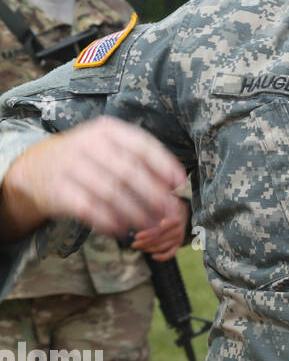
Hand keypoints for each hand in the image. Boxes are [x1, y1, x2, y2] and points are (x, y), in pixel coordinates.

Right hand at [1, 116, 186, 239]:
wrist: (36, 166)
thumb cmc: (88, 157)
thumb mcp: (110, 146)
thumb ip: (141, 159)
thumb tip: (176, 184)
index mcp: (107, 130)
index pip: (142, 146)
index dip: (165, 166)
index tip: (180, 185)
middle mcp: (87, 144)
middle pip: (128, 172)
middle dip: (153, 196)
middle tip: (169, 214)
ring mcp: (70, 166)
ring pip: (110, 193)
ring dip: (134, 213)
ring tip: (149, 225)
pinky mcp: (57, 190)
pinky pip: (88, 209)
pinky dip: (108, 221)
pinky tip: (121, 230)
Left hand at [130, 195, 188, 260]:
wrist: (181, 211)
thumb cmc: (165, 205)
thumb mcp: (163, 201)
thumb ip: (153, 205)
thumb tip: (141, 208)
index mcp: (175, 219)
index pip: (160, 229)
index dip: (148, 234)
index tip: (136, 236)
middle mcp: (178, 229)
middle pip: (159, 239)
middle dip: (144, 243)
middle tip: (133, 243)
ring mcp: (179, 238)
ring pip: (162, 247)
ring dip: (148, 249)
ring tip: (137, 247)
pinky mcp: (178, 244)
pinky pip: (171, 254)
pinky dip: (162, 257)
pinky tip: (152, 256)